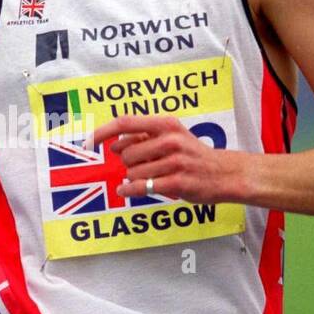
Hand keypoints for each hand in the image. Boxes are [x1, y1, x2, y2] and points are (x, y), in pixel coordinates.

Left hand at [89, 115, 242, 203]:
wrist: (224, 173)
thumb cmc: (193, 155)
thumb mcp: (173, 136)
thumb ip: (144, 137)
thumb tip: (113, 143)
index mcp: (166, 124)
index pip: (125, 123)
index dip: (103, 132)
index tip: (88, 142)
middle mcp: (170, 140)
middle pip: (126, 153)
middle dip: (128, 163)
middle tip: (143, 166)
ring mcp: (175, 161)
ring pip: (133, 172)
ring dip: (134, 178)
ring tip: (151, 177)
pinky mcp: (177, 182)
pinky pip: (141, 187)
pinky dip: (129, 189)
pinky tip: (125, 189)